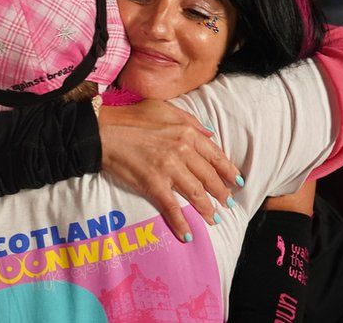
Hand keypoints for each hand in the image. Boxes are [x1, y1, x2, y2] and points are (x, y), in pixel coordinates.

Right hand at [98, 100, 242, 241]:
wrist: (104, 131)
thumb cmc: (132, 118)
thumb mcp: (165, 109)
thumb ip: (190, 120)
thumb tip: (209, 133)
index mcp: (187, 133)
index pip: (215, 155)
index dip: (228, 171)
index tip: (237, 181)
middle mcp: (183, 151)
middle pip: (209, 177)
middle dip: (222, 193)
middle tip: (228, 204)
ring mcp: (169, 169)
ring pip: (196, 194)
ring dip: (208, 209)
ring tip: (215, 219)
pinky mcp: (154, 184)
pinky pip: (172, 207)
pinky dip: (181, 223)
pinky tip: (188, 234)